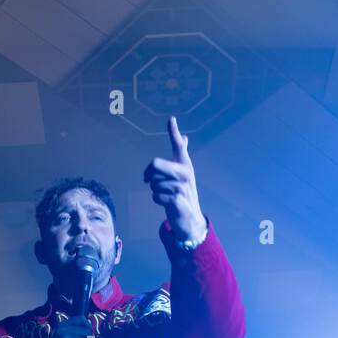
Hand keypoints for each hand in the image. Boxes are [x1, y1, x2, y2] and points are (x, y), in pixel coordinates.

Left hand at [143, 116, 205, 243]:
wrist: (190, 218)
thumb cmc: (182, 193)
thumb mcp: (182, 174)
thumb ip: (182, 156)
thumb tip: (185, 137)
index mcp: (185, 165)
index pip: (178, 145)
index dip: (174, 132)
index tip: (170, 118)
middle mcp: (185, 173)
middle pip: (155, 164)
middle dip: (148, 174)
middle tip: (147, 180)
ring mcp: (182, 187)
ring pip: (154, 184)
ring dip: (155, 191)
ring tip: (166, 195)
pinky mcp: (177, 201)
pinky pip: (155, 196)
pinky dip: (157, 200)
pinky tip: (166, 203)